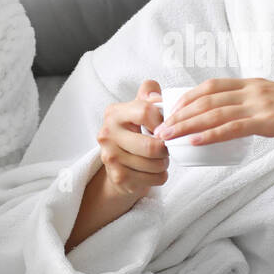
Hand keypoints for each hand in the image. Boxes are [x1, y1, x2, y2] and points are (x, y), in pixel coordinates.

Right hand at [96, 79, 169, 197]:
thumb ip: (149, 94)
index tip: (166, 126)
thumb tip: (158, 96)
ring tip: (159, 158)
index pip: (146, 111)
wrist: (117, 164)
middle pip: (152, 145)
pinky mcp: (119, 177)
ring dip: (164, 163)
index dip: (163, 120)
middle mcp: (107, 134)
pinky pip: (155, 178)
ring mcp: (111, 157)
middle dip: (166, 148)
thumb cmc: (133, 133)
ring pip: (156, 164)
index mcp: (114, 113)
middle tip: (166, 147)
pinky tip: (153, 170)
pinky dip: (161, 176)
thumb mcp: (139, 109)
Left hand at [153, 78, 273, 147]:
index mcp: (254, 83)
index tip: (170, 111)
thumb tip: (237, 120)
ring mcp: (261, 104)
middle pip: (206, 99)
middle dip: (179, 113)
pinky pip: (233, 128)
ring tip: (167, 137)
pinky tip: (194, 142)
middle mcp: (253, 89)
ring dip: (186, 125)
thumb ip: (256, 107)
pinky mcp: (269, 121)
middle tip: (159, 128)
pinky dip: (210, 134)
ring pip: (214, 113)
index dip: (187, 97)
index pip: (211, 86)